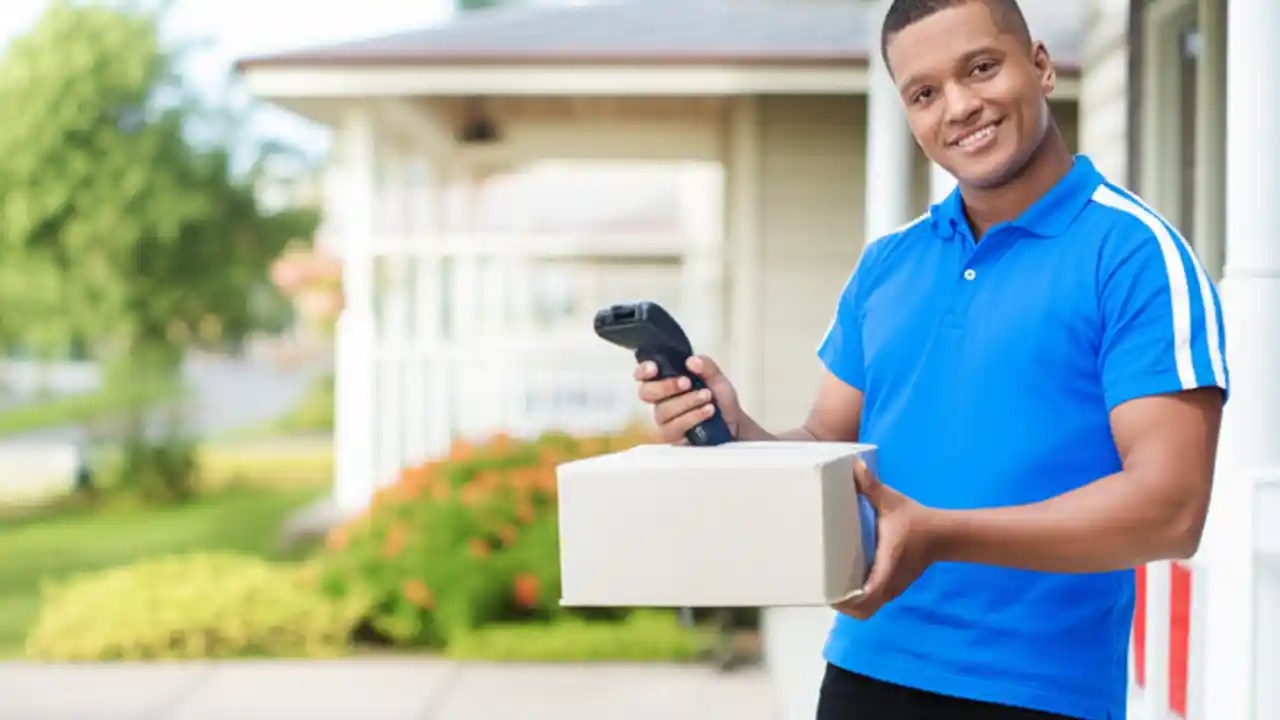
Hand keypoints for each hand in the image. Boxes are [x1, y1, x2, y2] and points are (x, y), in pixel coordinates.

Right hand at [634, 355, 743, 443]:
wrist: (735, 426)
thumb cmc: (720, 402)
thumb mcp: (717, 379)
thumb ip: (706, 366)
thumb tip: (691, 360)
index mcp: (667, 382)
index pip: (644, 375)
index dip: (643, 371)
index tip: (654, 368)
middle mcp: (661, 401)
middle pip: (646, 392)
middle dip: (666, 386)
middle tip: (687, 382)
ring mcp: (665, 420)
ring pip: (663, 410)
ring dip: (687, 401)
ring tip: (707, 397)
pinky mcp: (673, 437)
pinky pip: (674, 427)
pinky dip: (692, 416)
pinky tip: (707, 411)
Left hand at [833, 457, 941, 619]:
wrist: (945, 534)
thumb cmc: (916, 519)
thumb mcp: (892, 501)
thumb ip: (872, 486)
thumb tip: (855, 465)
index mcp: (887, 566)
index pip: (867, 597)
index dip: (847, 601)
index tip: (829, 594)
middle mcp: (890, 583)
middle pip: (863, 611)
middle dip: (843, 606)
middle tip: (824, 590)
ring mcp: (894, 588)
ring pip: (868, 609)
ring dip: (850, 604)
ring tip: (830, 588)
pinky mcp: (895, 586)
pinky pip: (874, 600)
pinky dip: (860, 598)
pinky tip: (846, 583)